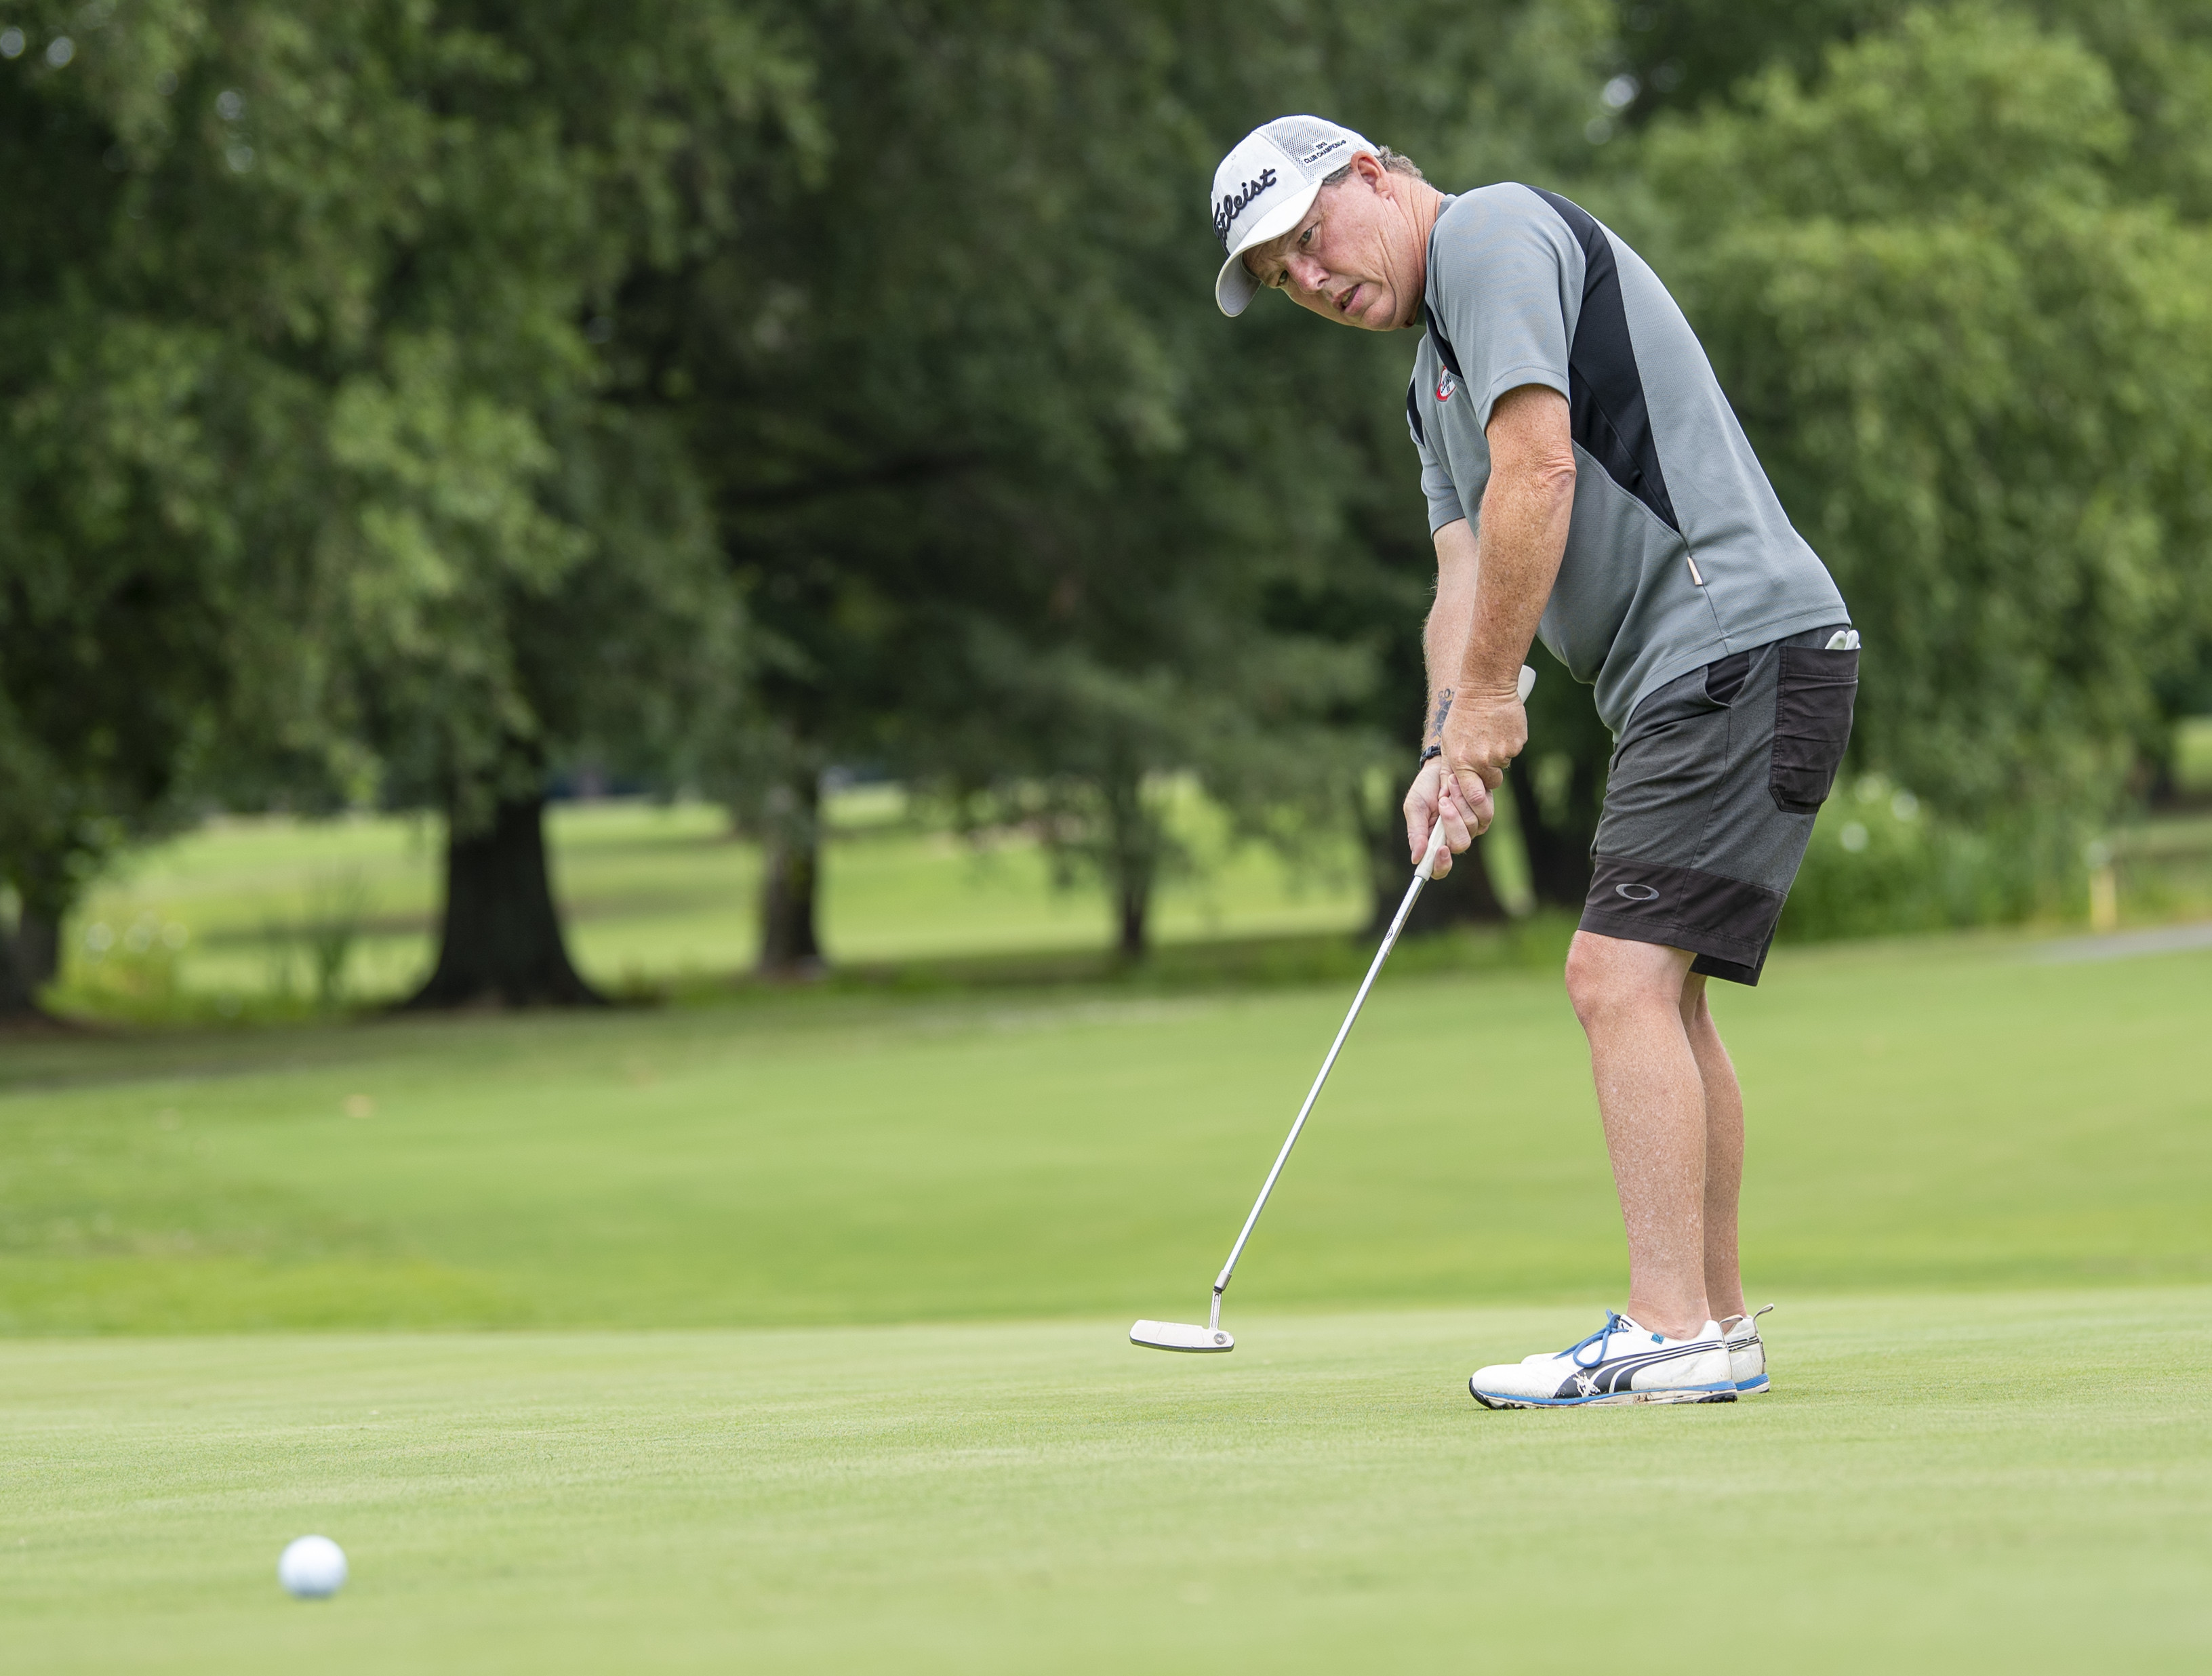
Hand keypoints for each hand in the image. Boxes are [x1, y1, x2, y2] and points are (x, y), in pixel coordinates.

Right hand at [1402, 757, 1487, 878]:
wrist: (1441, 766)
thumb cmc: (1425, 788)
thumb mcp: (1414, 808)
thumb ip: (1415, 833)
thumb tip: (1416, 858)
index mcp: (1433, 843)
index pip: (1439, 868)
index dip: (1441, 865)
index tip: (1441, 850)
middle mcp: (1453, 839)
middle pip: (1460, 844)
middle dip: (1452, 821)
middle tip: (1442, 801)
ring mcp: (1470, 828)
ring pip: (1472, 827)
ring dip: (1459, 802)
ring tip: (1448, 785)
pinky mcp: (1483, 815)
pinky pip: (1483, 813)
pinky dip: (1469, 797)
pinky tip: (1459, 785)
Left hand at [1438, 680, 1526, 820]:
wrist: (1486, 687)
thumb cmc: (1462, 715)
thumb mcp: (1448, 741)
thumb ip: (1449, 769)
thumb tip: (1447, 795)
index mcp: (1463, 761)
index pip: (1473, 796)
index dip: (1476, 800)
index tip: (1477, 795)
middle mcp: (1483, 760)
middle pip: (1492, 783)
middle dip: (1489, 776)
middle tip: (1483, 757)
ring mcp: (1502, 752)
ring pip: (1503, 766)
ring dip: (1498, 757)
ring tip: (1489, 736)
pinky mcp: (1518, 743)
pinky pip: (1514, 752)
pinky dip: (1508, 744)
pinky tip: (1500, 729)